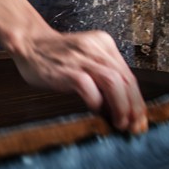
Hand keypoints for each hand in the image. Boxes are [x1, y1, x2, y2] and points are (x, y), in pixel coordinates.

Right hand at [9, 29, 147, 133]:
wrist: (28, 42)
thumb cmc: (56, 55)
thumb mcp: (86, 57)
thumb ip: (103, 75)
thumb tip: (121, 107)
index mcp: (104, 44)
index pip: (129, 76)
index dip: (137, 100)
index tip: (139, 118)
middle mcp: (96, 49)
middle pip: (126, 80)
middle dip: (134, 107)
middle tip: (134, 126)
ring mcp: (82, 59)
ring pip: (114, 83)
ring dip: (121, 107)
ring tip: (120, 122)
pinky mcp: (68, 71)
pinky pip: (90, 89)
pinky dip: (97, 103)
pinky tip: (95, 110)